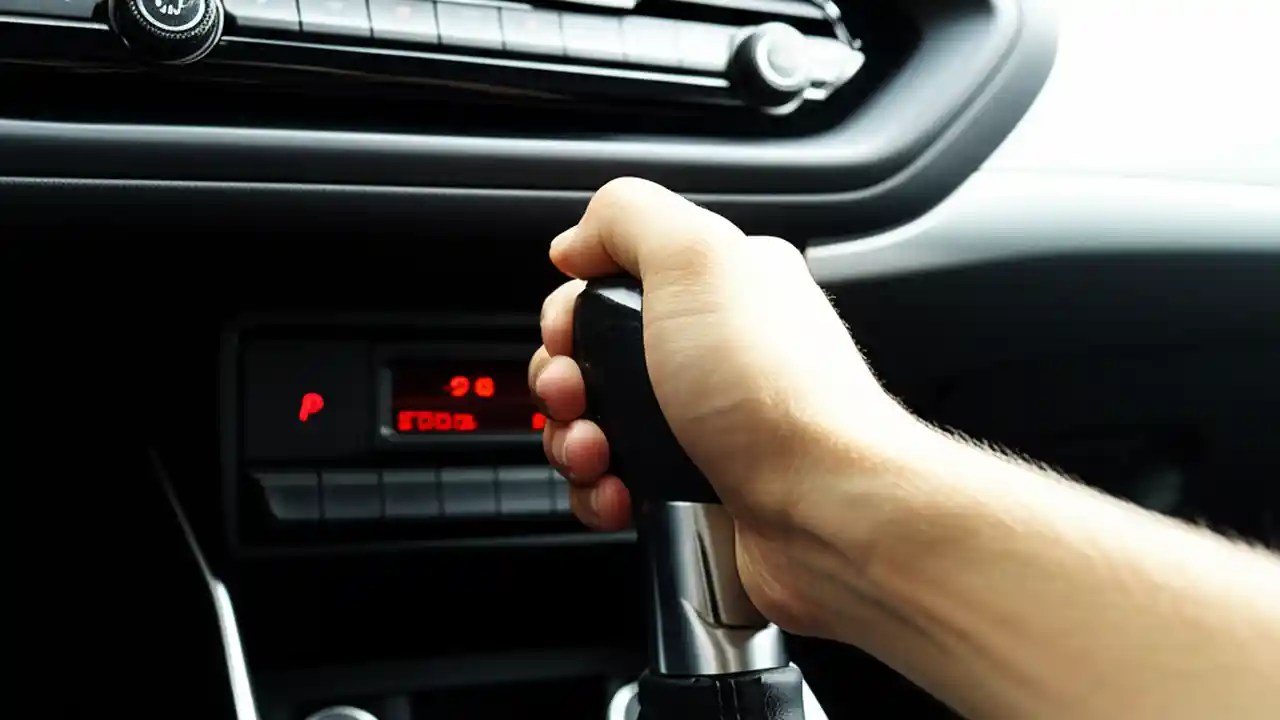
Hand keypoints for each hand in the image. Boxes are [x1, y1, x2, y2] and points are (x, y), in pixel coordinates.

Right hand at [528, 178, 914, 631]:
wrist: (825, 513)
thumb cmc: (775, 394)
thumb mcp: (696, 258)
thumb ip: (627, 217)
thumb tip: (576, 242)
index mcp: (721, 283)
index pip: (616, 277)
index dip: (573, 307)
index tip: (568, 333)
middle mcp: (715, 348)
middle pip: (594, 354)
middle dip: (562, 380)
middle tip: (575, 398)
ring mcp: (705, 419)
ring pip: (599, 421)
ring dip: (575, 440)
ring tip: (597, 454)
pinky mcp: (698, 483)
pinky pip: (619, 480)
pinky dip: (602, 490)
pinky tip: (618, 493)